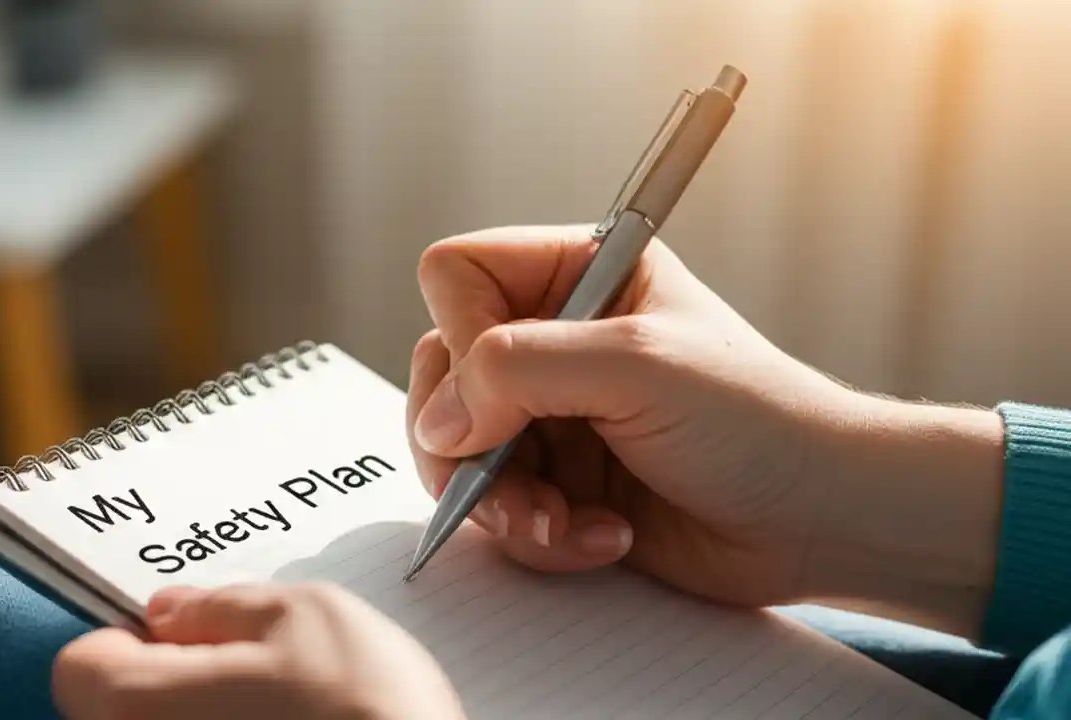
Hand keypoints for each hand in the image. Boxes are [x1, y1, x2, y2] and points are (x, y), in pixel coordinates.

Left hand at [53, 583, 462, 719]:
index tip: (185, 633)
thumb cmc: (362, 711)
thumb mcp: (300, 614)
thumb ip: (220, 605)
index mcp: (137, 707)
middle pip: (123, 708)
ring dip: (211, 717)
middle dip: (177, 677)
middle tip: (255, 667)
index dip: (133, 635)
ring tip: (289, 711)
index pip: (81, 662)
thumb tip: (172, 611)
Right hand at [408, 225, 1002, 636]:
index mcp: (580, 275)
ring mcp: (551, 416)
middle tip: (508, 471)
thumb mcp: (638, 366)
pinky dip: (537, 534)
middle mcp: (555, 341)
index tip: (494, 390)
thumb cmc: (758, 421)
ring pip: (456, 451)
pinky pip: (498, 508)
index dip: (457, 333)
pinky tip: (600, 537)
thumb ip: (520, 370)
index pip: (458, 277)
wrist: (817, 518)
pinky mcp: (559, 483)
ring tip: (561, 521)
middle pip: (440, 372)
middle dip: (467, 439)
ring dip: (502, 499)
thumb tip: (438, 418)